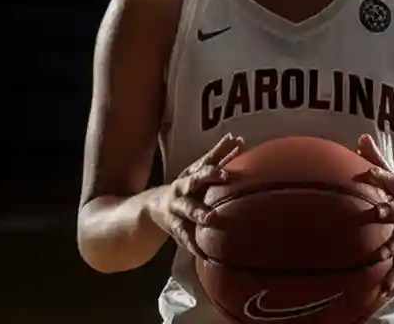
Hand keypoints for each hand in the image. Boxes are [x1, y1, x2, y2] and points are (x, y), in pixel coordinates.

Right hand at [148, 132, 244, 259]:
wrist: (154, 207)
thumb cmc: (188, 186)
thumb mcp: (199, 170)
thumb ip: (219, 156)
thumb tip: (239, 139)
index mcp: (192, 174)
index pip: (207, 161)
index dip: (219, 154)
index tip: (233, 150)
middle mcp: (183, 187)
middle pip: (196, 180)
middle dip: (209, 177)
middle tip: (225, 176)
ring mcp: (176, 206)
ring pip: (188, 208)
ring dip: (199, 212)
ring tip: (210, 218)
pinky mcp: (174, 226)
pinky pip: (184, 236)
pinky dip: (193, 245)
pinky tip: (204, 254)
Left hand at [356, 134, 393, 294]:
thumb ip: (377, 160)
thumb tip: (361, 137)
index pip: (392, 181)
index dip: (380, 176)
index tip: (367, 173)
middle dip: (389, 211)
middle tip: (377, 212)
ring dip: (391, 247)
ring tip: (379, 256)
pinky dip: (393, 278)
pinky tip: (383, 289)